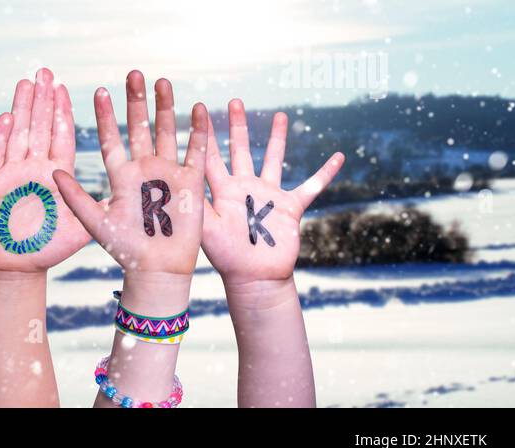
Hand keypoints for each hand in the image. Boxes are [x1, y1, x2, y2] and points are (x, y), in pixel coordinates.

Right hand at [0, 69, 90, 273]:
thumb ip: (94, 204)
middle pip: (38, 127)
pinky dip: (2, 138)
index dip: (61, 111)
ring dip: (22, 109)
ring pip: (17, 134)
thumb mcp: (80, 226)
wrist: (17, 268)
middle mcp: (32, 169)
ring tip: (26, 83)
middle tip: (45, 71)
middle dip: (41, 100)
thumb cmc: (48, 249)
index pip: (59, 135)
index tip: (63, 86)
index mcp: (55, 173)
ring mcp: (10, 175)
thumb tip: (123, 188)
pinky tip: (9, 117)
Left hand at [53, 71, 206, 276]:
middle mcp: (143, 169)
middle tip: (133, 73)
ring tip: (162, 81)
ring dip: (165, 107)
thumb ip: (75, 197)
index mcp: (120, 176)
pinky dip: (198, 131)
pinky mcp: (191, 182)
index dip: (105, 116)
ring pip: (167, 132)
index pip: (110, 139)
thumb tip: (53, 172)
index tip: (99, 91)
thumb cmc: (123, 249)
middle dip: (136, 101)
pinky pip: (196, 151)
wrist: (156, 269)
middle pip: (139, 127)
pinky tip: (198, 108)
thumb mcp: (94, 222)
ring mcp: (168, 173)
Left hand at [201, 99, 344, 283]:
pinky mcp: (290, 207)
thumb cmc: (226, 257)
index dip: (204, 134)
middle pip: (240, 149)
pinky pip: (312, 186)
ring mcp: (268, 196)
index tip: (198, 110)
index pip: (210, 156)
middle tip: (235, 101)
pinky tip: (338, 156)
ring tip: (280, 114)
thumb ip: (196, 201)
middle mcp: (244, 188)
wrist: (254, 279)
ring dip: (277, 138)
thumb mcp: (207, 226)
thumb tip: (176, 180)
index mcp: (222, 191)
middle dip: (237, 126)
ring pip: (273, 159)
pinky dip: (326, 172)